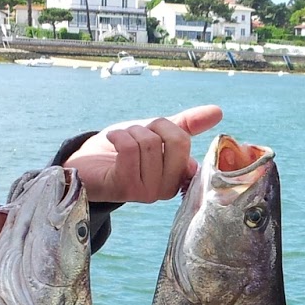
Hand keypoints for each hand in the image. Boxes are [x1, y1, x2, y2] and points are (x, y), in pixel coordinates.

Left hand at [64, 104, 222, 202]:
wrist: (86, 164)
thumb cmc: (122, 151)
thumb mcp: (156, 132)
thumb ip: (187, 124)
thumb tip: (218, 112)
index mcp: (179, 176)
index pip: (187, 143)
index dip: (169, 129)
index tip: (153, 130)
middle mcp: (167, 188)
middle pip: (177, 142)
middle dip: (153, 126)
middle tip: (138, 132)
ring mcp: (148, 192)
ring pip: (150, 143)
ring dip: (131, 132)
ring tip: (122, 141)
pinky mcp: (126, 188)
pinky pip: (130, 149)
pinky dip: (118, 136)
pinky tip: (112, 141)